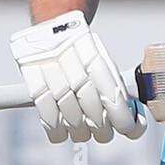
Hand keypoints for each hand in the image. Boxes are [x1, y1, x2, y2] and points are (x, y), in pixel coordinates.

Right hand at [9, 10, 145, 143]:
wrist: (48, 31)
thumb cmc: (80, 50)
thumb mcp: (99, 56)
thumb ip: (113, 84)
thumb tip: (131, 114)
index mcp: (93, 55)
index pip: (112, 94)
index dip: (122, 118)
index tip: (130, 129)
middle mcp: (71, 63)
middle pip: (91, 108)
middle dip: (102, 129)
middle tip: (105, 133)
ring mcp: (50, 73)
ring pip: (70, 117)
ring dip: (81, 132)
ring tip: (85, 132)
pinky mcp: (33, 83)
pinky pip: (46, 117)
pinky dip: (57, 130)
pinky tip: (63, 132)